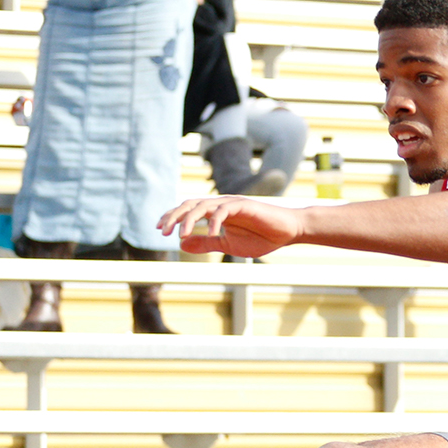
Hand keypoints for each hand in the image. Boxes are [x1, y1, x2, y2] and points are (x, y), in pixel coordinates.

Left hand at [160, 195, 305, 256]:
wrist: (287, 232)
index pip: (189, 210)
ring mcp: (232, 203)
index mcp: (216, 212)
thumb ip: (206, 243)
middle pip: (190, 204)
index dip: (173, 217)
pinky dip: (215, 221)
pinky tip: (211, 233)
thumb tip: (182, 244)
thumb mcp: (228, 244)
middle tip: (163, 231)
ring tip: (180, 234)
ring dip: (189, 219)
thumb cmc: (261, 237)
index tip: (160, 229)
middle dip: (174, 216)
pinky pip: (224, 210)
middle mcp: (221, 204)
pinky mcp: (244, 205)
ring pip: (203, 205)